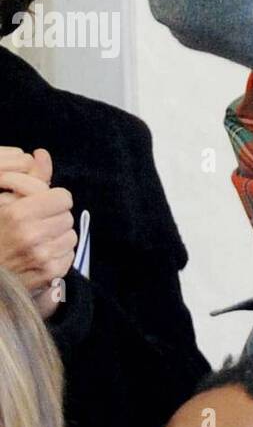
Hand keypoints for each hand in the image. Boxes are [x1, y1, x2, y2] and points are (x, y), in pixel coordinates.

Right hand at [0, 150, 75, 297]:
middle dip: (55, 218)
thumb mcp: (4, 202)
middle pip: (68, 216)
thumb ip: (28, 179)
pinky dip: (59, 254)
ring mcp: (42, 256)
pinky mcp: (50, 273)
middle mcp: (31, 235)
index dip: (53, 200)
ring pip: (71, 236)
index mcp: (17, 214)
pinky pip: (69, 255)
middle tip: (38, 224)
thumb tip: (42, 153)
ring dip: (59, 236)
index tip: (43, 205)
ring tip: (39, 240)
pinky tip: (41, 255)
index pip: (63, 197)